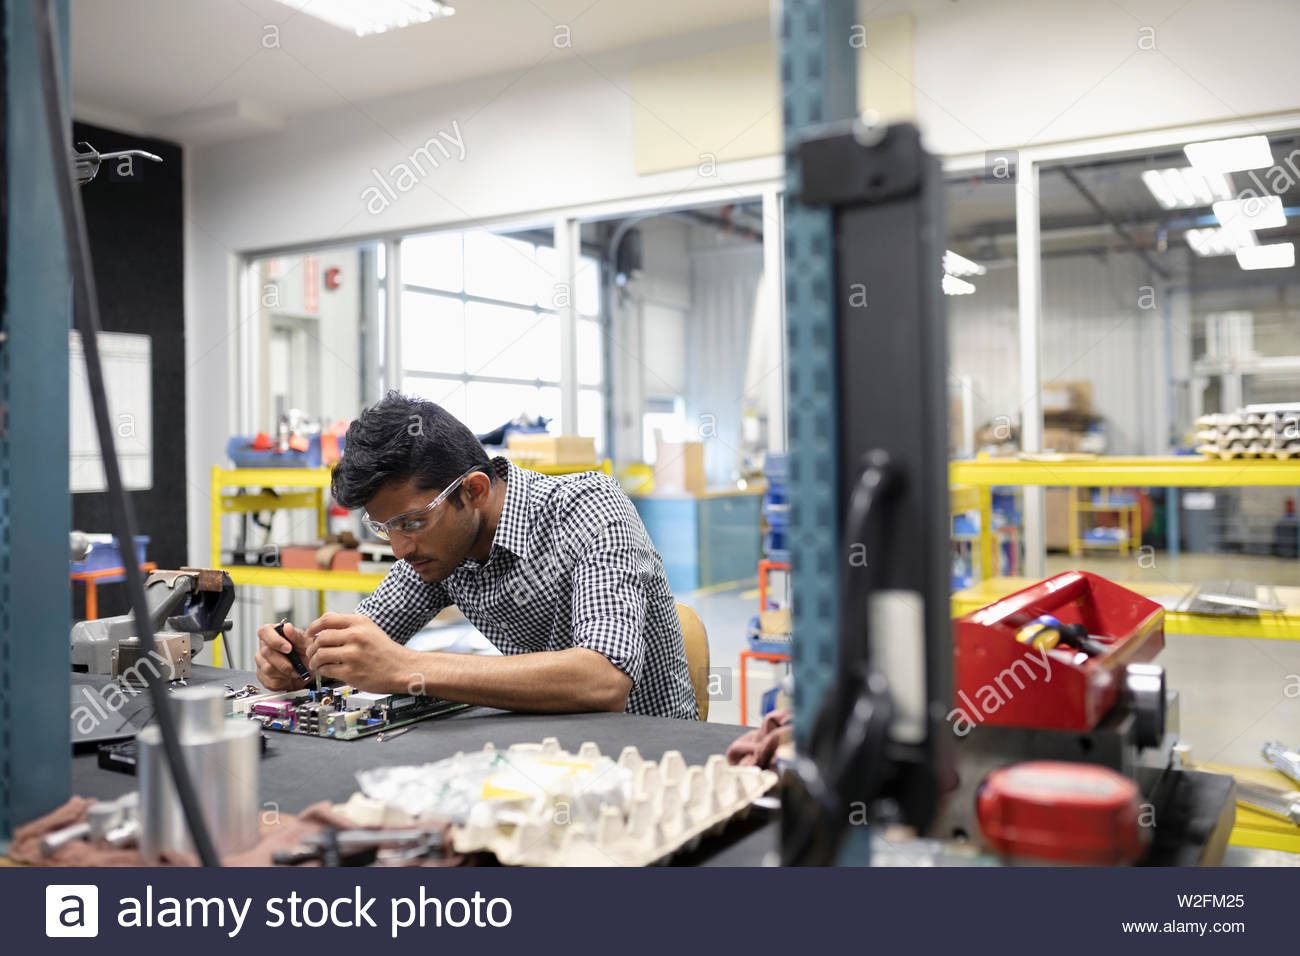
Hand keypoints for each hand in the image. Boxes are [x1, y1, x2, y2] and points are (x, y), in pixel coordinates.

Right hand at [254, 620, 309, 691]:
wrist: (308, 672)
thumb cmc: (305, 654)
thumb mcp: (306, 643)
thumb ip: (297, 636)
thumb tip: (288, 627)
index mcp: (273, 633)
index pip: (265, 632)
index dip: (275, 640)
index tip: (289, 649)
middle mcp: (264, 646)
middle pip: (266, 652)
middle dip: (285, 661)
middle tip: (296, 665)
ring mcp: (261, 662)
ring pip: (267, 668)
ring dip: (285, 672)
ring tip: (294, 671)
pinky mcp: (262, 676)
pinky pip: (270, 681)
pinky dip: (283, 681)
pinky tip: (288, 677)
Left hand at [304, 613, 418, 693]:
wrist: (403, 668)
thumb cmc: (386, 651)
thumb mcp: (370, 629)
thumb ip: (349, 626)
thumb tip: (323, 630)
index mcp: (360, 623)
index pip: (327, 619)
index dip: (313, 626)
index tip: (310, 633)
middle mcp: (356, 636)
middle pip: (321, 638)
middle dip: (312, 646)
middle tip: (312, 651)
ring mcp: (353, 655)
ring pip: (320, 654)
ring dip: (314, 660)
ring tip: (316, 663)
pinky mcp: (351, 672)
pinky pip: (326, 669)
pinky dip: (323, 670)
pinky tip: (327, 670)